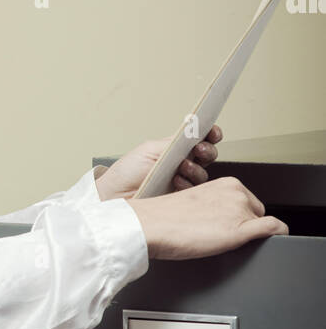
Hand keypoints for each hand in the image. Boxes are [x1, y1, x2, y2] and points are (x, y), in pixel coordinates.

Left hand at [94, 126, 222, 201]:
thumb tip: (192, 130)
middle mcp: (182, 163)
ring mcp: (183, 181)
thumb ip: (173, 141)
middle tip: (198, 149)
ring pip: (204, 173)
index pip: (199, 138)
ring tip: (181, 167)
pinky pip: (196, 190)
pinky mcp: (181, 198)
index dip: (210, 133)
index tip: (212, 131)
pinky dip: (188, 183)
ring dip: (195, 168)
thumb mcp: (150, 150)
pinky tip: (176, 181)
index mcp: (174, 147)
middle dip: (208, 150)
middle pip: (208, 154)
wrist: (116, 196)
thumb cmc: (127, 172)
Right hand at [129, 176, 287, 259]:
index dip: (239, 216)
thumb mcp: (195, 202)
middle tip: (223, 235)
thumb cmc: (164, 217)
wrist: (150, 226)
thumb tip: (221, 218)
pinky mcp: (241, 229)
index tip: (227, 224)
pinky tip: (273, 240)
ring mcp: (240, 210)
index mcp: (226, 183)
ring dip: (253, 234)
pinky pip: (274, 229)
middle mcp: (236, 192)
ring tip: (225, 241)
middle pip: (256, 212)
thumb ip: (214, 205)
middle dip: (246, 224)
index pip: (247, 202)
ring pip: (264, 223)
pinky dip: (277, 234)